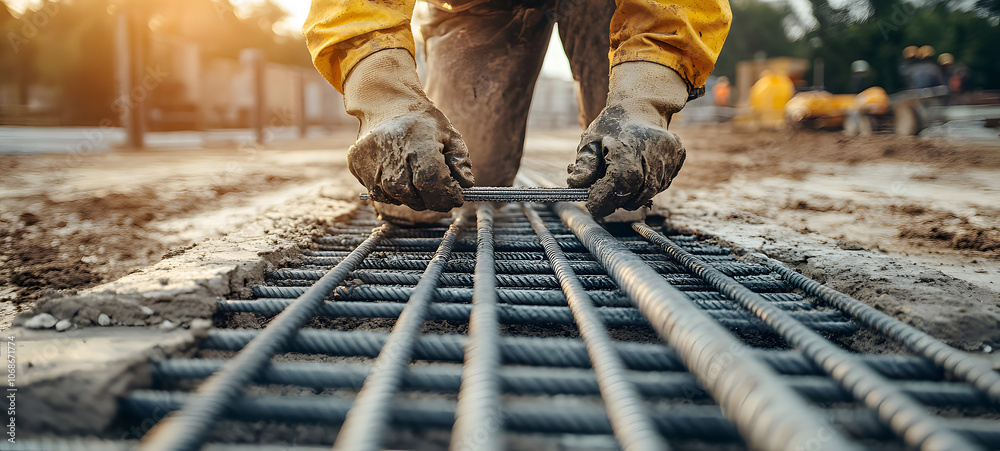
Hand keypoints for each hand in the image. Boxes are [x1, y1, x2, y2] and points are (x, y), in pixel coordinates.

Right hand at [344, 49, 474, 211]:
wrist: (386, 102)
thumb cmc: (423, 122)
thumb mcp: (450, 134)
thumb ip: (461, 161)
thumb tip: (465, 185)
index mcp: (418, 140)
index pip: (431, 181)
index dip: (446, 195)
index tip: (455, 197)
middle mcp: (390, 150)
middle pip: (410, 194)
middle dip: (428, 200)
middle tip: (437, 194)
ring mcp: (369, 158)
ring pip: (391, 196)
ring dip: (409, 197)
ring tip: (416, 182)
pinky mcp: (356, 163)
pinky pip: (375, 192)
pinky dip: (390, 193)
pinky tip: (399, 178)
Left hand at [567, 62, 688, 216]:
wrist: (641, 107)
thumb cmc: (612, 125)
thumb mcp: (591, 140)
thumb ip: (585, 164)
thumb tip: (576, 185)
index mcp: (629, 151)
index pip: (617, 187)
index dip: (603, 200)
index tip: (592, 205)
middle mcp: (653, 156)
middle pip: (635, 195)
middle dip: (616, 201)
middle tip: (603, 196)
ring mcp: (668, 158)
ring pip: (649, 193)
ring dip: (632, 196)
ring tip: (620, 183)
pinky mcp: (677, 159)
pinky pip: (661, 185)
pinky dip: (646, 187)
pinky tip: (638, 174)